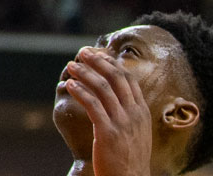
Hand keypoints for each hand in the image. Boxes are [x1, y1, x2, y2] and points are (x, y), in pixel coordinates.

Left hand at [62, 49, 152, 175]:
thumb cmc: (130, 159)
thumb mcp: (137, 133)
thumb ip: (130, 115)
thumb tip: (118, 98)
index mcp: (142, 113)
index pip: (129, 80)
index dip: (112, 64)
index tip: (99, 54)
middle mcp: (134, 114)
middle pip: (116, 78)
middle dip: (98, 61)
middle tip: (83, 52)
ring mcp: (122, 123)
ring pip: (102, 88)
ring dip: (85, 73)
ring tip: (71, 66)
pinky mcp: (108, 132)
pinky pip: (92, 105)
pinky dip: (80, 91)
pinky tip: (69, 85)